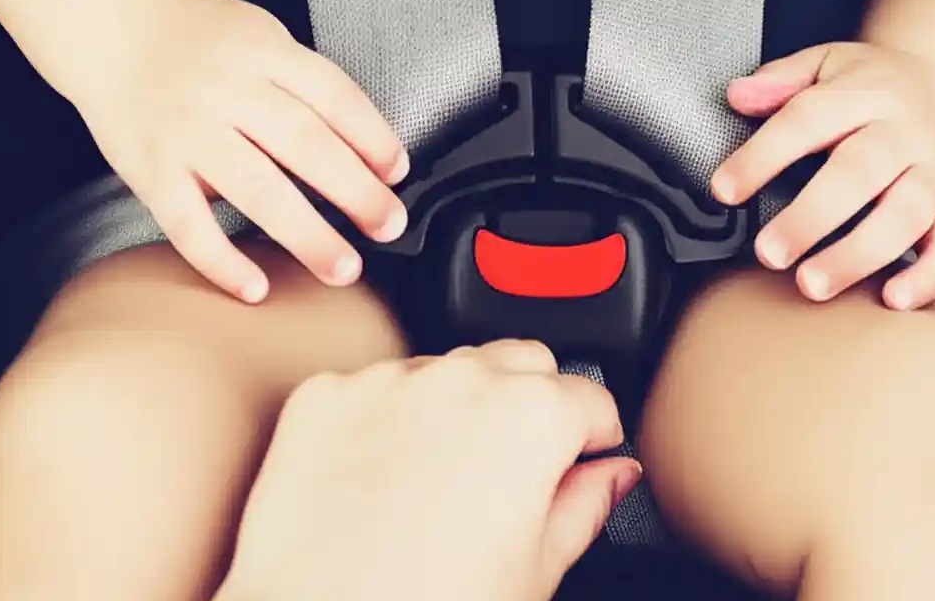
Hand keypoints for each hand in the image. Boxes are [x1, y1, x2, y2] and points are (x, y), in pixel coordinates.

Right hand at [72, 0, 408, 302]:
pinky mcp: (150, 169)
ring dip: (307, 234)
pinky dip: (222, 260)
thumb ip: (304, 85)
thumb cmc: (199, 41)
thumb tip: (366, 153)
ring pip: (256, 189)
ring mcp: (186, 131)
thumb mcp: (261, 37)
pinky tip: (256, 288)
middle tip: (389, 225)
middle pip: (305, 145)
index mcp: (264, 52)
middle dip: (356, 192)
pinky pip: (188, 224)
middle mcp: (226, 90)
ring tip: (343, 268)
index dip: (373, 138)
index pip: (334, 98)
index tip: (398, 174)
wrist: (111, 27)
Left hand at [216, 340, 642, 600]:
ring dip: (456, 406)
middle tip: (513, 472)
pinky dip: (384, 419)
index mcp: (532, 416)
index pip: (592, 397)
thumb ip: (585, 506)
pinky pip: (372, 387)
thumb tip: (612, 475)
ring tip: (438, 482)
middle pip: (523, 362)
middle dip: (532, 403)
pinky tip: (379, 479)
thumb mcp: (536, 572)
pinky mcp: (322, 395)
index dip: (592, 439)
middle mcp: (461, 378)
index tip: (580, 462)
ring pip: (446, 368)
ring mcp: (386, 379)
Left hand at [712, 42, 934, 309]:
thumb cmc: (876, 87)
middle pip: (860, 172)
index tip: (724, 190)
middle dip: (811, 216)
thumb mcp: (828, 63)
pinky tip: (893, 299)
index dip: (763, 155)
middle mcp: (904, 132)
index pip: (808, 119)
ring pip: (906, 214)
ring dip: (858, 254)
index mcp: (865, 93)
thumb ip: (781, 80)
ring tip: (812, 285)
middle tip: (768, 254)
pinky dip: (931, 276)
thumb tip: (737, 95)